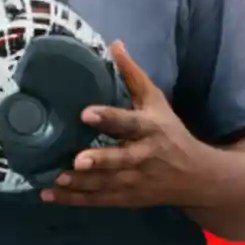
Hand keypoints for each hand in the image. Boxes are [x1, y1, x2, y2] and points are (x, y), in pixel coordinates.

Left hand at [41, 41, 214, 207]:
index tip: (86, 113)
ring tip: (57, 178)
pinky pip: (98, 200)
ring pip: (106, 184)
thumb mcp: (157, 102)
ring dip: (81, 183)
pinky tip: (49, 195)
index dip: (108, 118)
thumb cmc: (170, 132)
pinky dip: (74, 199)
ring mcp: (134, 181)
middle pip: (120, 159)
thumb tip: (115, 44)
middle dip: (101, 160)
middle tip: (78, 159)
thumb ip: (133, 76)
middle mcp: (143, 156)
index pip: (129, 123)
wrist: (195, 176)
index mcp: (150, 128)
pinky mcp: (125, 198)